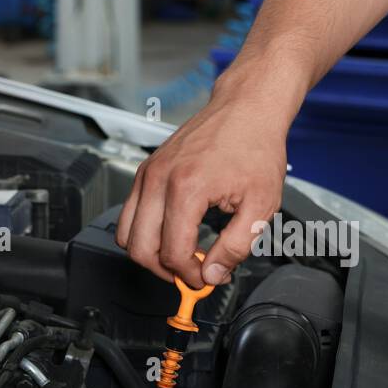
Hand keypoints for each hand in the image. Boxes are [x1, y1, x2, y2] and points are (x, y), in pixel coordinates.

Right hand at [117, 81, 289, 288]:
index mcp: (187, 188)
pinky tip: (174, 233)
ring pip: (126, 233)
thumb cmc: (256, 148)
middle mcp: (159, 179)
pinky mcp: (147, 169)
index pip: (172, 253)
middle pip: (139, 248)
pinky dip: (146, 231)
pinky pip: (130, 213)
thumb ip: (236, 246)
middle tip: (192, 273)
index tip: (208, 277)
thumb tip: (213, 274)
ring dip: (150, 253)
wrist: (247, 110)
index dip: (191, 275)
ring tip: (181, 256)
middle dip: (165, 271)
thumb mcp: (261, 205)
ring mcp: (148, 172)